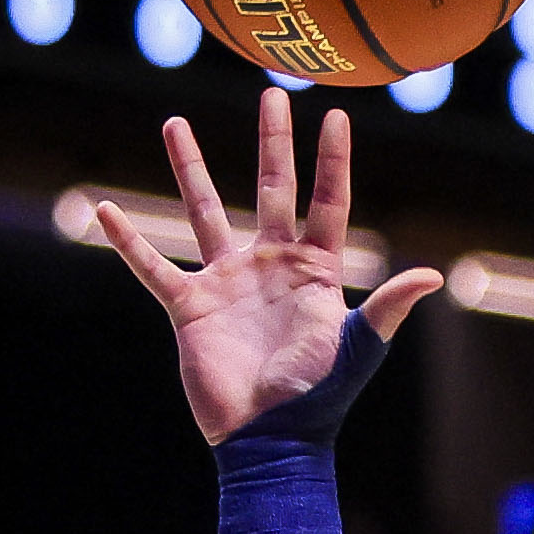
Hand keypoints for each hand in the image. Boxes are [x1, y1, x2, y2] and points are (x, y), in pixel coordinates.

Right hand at [96, 91, 441, 446]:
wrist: (269, 440)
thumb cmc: (319, 398)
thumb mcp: (356, 348)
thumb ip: (385, 308)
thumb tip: (430, 276)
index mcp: (315, 270)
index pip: (326, 201)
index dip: (332, 160)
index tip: (336, 115)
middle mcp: (270, 265)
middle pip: (270, 188)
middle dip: (271, 142)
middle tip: (271, 93)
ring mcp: (228, 282)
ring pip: (204, 210)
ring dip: (189, 167)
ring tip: (174, 123)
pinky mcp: (190, 307)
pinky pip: (153, 267)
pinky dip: (128, 241)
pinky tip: (104, 209)